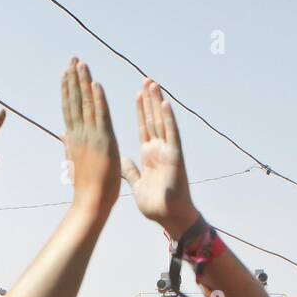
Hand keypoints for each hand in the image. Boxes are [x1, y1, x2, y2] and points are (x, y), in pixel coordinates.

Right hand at [60, 58, 120, 220]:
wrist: (91, 203)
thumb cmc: (86, 188)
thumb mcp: (74, 162)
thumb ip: (68, 146)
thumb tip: (62, 134)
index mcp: (74, 139)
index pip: (70, 108)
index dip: (68, 89)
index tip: (67, 72)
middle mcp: (79, 134)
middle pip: (74, 101)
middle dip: (73, 79)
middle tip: (73, 59)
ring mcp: (90, 137)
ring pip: (85, 104)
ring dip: (83, 82)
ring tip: (81, 63)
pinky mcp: (103, 141)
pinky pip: (100, 116)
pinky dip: (98, 99)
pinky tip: (95, 83)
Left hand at [121, 79, 197, 235]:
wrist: (169, 217)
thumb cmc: (156, 205)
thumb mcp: (137, 184)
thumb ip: (130, 171)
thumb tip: (121, 160)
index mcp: (149, 156)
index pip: (144, 128)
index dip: (141, 111)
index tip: (138, 94)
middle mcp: (159, 150)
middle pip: (153, 120)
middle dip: (149, 100)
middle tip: (146, 79)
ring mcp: (168, 152)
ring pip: (161, 122)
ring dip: (157, 103)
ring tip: (153, 83)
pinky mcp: (175, 157)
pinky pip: (172, 135)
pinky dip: (168, 119)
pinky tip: (164, 103)